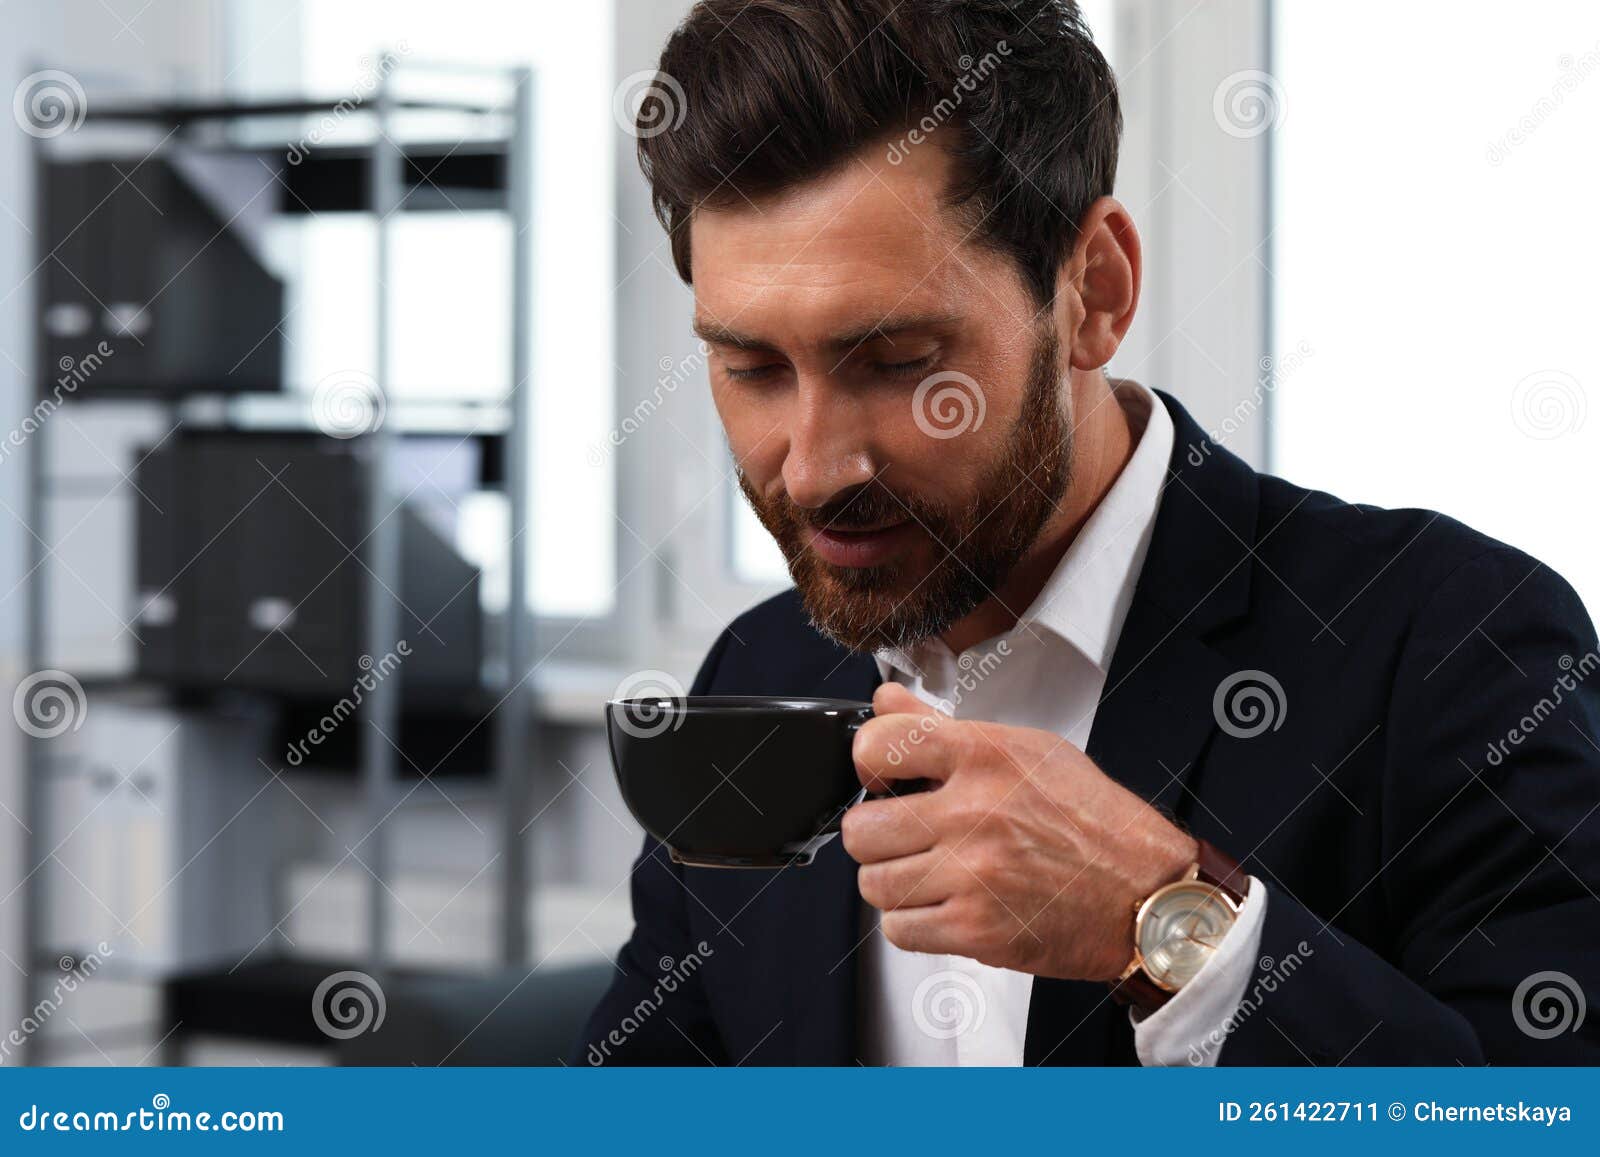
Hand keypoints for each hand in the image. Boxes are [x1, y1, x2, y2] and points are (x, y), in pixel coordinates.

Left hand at [841, 682, 1197, 981]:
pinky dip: (913, 923)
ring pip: (873, 884)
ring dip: (893, 882)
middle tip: (904, 837)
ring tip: (929, 873)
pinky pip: (898, 930)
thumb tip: (886, 700)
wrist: (1146, 892)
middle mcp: (973, 813)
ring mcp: (972, 875)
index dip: (867, 764)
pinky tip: (944, 905)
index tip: (880, 779)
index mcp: (984, 756)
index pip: (877, 745)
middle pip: (862, 828)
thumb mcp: (1026, 749)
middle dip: (876, 835)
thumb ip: (943, 726)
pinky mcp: (976, 930)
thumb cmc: (1094, 820)